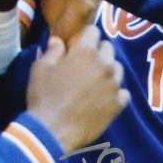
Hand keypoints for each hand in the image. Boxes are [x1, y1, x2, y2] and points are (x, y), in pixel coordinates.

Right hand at [26, 26, 129, 152]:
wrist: (52, 132)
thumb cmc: (44, 97)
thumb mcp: (40, 69)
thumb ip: (52, 51)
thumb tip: (58, 42)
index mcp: (86, 52)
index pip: (93, 31)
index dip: (83, 37)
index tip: (75, 47)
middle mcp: (105, 65)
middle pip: (108, 48)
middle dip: (97, 52)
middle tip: (83, 65)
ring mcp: (114, 85)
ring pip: (117, 69)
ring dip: (107, 71)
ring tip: (93, 82)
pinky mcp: (118, 105)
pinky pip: (123, 92)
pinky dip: (115, 93)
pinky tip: (102, 99)